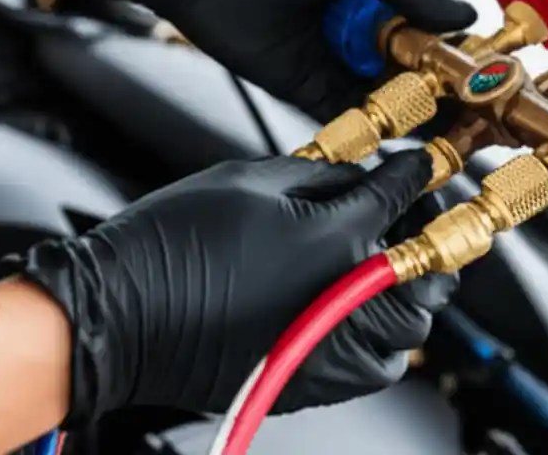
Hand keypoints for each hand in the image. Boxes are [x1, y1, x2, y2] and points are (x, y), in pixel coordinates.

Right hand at [0, 151, 453, 424]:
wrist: (118, 317)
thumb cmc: (170, 244)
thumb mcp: (248, 179)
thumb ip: (318, 173)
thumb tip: (358, 171)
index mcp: (337, 239)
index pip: (402, 196)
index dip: (416, 175)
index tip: (420, 167)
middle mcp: (347, 298)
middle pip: (427, 273)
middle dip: (428, 241)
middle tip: (415, 221)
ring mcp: (332, 346)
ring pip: (412, 329)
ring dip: (410, 296)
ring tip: (388, 270)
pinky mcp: (311, 381)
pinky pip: (378, 367)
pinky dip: (383, 341)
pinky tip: (360, 313)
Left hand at [85, 0, 476, 121]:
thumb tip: (465, 15)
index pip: (437, 33)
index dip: (466, 56)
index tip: (497, 77)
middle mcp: (366, 35)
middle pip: (421, 74)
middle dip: (453, 95)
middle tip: (488, 117)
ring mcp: (339, 66)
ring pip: (393, 100)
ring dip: (424, 117)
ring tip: (460, 135)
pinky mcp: (308, 92)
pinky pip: (353, 118)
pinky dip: (380, 130)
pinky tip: (410, 141)